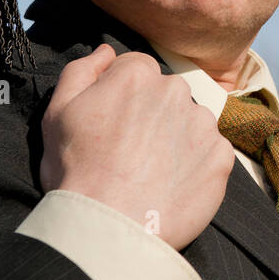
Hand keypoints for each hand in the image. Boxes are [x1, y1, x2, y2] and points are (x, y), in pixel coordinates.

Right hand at [38, 44, 234, 250]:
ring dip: (175, 139)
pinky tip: (171, 185)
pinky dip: (195, 165)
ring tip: (150, 173)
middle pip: (166, 95)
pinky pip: (210, 152)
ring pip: (190, 122)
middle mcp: (177, 91)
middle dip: (151, 115)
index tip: (113, 125)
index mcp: (137, 75)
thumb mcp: (56, 113)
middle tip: (129, 152)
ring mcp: (203, 124)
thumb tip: (107, 52)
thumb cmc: (76, 172)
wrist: (110, 228)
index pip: (136, 70)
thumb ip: (82, 71)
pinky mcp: (222, 156)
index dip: (122, 97)